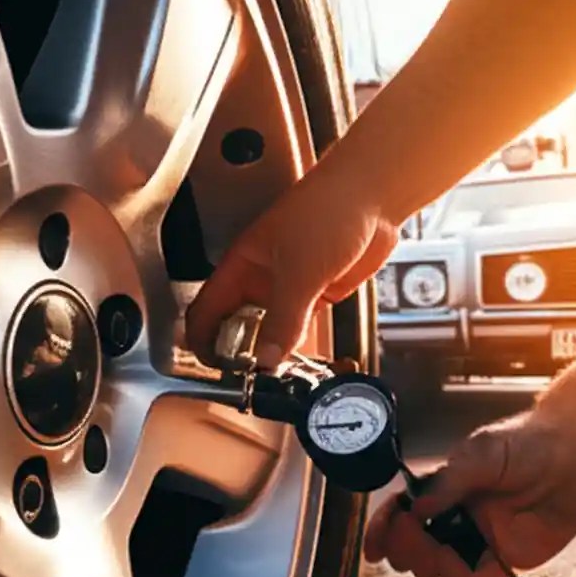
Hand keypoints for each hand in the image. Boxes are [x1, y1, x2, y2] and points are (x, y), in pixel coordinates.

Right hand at [184, 165, 396, 368]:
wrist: (373, 197)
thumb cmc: (328, 209)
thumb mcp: (300, 270)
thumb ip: (283, 318)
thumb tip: (267, 359)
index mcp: (241, 265)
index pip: (205, 310)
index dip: (202, 340)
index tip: (213, 368)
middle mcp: (259, 279)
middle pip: (234, 325)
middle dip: (236, 353)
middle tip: (246, 379)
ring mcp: (288, 287)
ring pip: (268, 329)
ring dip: (269, 352)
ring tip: (271, 377)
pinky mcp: (315, 294)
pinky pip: (297, 327)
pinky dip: (295, 345)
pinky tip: (296, 362)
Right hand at [364, 414, 575, 576]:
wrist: (573, 461)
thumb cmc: (526, 445)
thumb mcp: (479, 453)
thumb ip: (447, 483)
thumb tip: (417, 508)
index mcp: (441, 489)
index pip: (400, 513)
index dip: (382, 531)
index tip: (374, 547)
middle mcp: (454, 517)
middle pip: (410, 548)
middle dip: (404, 547)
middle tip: (415, 534)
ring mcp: (476, 541)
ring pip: (434, 570)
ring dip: (430, 564)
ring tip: (444, 548)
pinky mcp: (501, 562)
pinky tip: (471, 562)